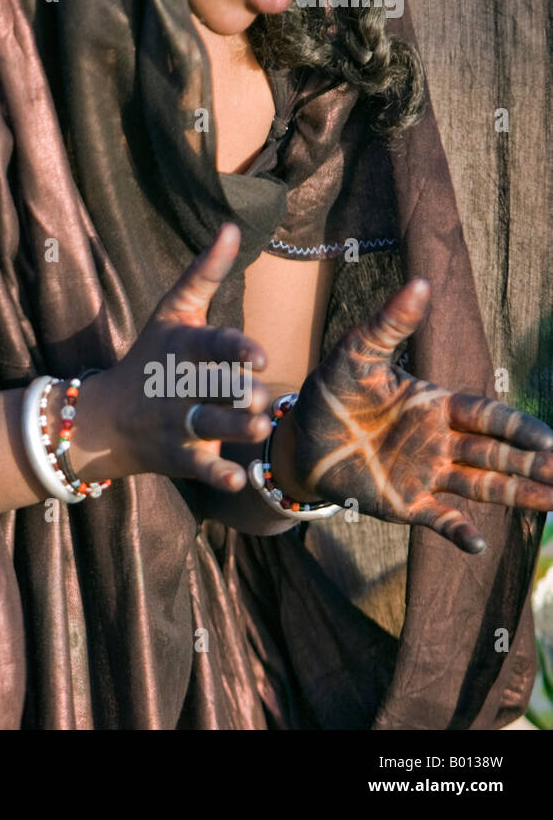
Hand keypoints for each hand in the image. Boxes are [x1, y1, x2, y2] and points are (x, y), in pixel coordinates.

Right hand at [77, 224, 270, 492]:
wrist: (104, 417)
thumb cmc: (150, 357)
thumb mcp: (172, 313)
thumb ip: (204, 273)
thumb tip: (230, 225)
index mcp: (182, 347)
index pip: (210, 345)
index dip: (235, 348)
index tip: (261, 355)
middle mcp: (180, 384)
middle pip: (214, 386)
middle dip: (238, 391)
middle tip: (259, 395)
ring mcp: (177, 421)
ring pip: (209, 424)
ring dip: (234, 427)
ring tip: (258, 426)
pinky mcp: (178, 456)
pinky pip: (198, 466)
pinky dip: (216, 474)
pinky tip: (238, 479)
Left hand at [286, 278, 552, 552]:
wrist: (298, 434)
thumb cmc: (333, 389)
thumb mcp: (357, 352)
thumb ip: (389, 323)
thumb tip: (420, 282)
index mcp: (435, 405)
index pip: (487, 416)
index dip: (519, 428)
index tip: (550, 440)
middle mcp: (440, 441)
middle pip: (497, 453)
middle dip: (533, 464)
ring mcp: (425, 473)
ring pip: (482, 485)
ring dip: (516, 494)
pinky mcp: (403, 502)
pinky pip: (438, 518)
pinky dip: (458, 531)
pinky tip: (478, 543)